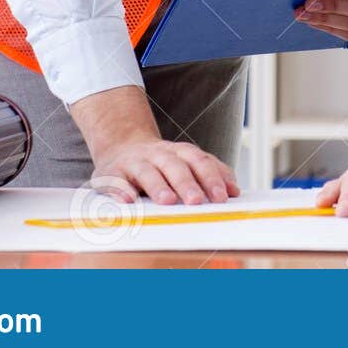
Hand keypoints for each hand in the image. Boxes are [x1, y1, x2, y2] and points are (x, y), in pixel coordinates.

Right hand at [70, 85, 240, 204]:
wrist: (122, 147)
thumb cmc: (160, 162)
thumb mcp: (186, 161)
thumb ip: (210, 172)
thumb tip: (234, 190)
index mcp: (180, 152)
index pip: (199, 161)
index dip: (212, 177)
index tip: (223, 196)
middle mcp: (158, 154)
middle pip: (175, 166)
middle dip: (187, 183)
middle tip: (197, 201)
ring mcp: (135, 162)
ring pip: (147, 172)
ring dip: (158, 186)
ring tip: (167, 200)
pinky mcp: (112, 173)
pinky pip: (115, 180)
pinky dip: (120, 190)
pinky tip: (128, 200)